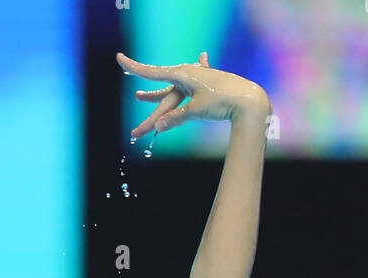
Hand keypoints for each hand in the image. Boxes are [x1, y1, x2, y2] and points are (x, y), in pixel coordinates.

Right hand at [116, 50, 269, 136]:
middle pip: (162, 95)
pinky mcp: (207, 86)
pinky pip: (193, 85)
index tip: (119, 58)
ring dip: (158, 98)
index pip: (153, 72)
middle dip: (147, 111)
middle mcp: (188, 75)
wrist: (248, 100)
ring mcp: (198, 80)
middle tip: (135, 130)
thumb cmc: (222, 102)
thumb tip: (158, 127)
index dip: (134, 67)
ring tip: (139, 96)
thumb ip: (176, 118)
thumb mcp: (196, 110)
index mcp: (182, 75)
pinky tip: (202, 56)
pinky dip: (194, 75)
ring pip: (173, 93)